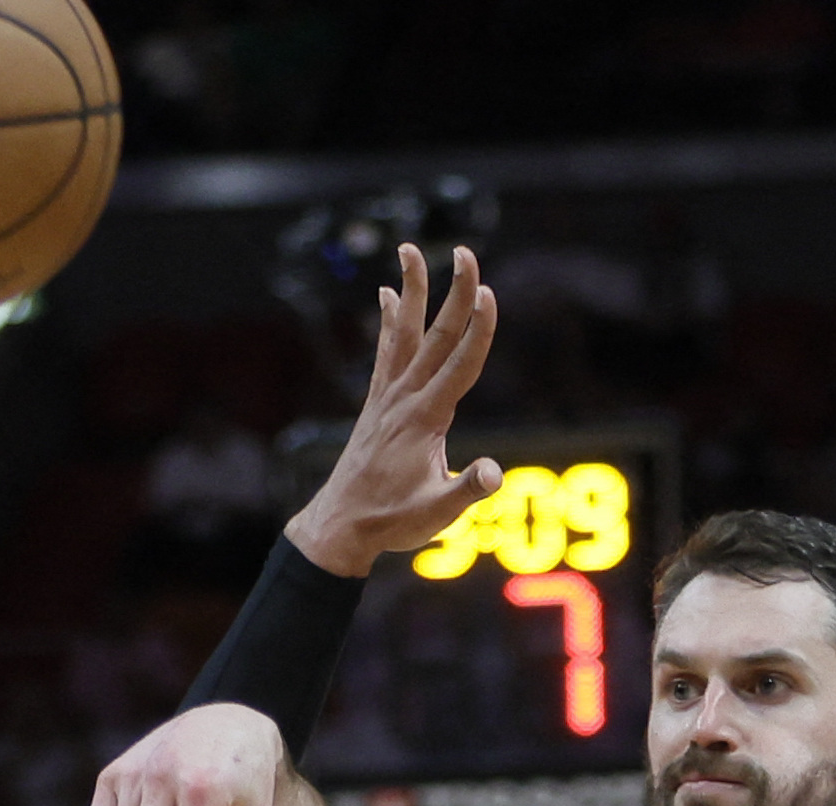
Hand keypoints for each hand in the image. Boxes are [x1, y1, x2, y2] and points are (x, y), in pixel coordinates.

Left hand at [284, 244, 503, 576]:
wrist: (341, 525)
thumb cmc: (392, 520)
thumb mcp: (437, 511)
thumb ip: (468, 490)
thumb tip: (494, 473)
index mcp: (425, 419)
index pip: (460, 364)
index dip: (478, 329)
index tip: (489, 293)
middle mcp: (404, 398)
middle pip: (436, 336)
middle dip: (455, 292)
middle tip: (465, 251)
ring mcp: (387, 397)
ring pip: (403, 332)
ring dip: (411, 290)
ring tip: (410, 249)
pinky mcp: (377, 403)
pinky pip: (385, 351)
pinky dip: (387, 320)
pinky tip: (386, 295)